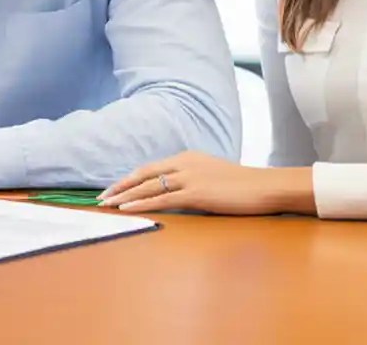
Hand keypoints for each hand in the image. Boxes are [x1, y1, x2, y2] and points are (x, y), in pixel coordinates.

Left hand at [99, 151, 314, 215]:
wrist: (265, 186)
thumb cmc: (243, 186)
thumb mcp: (212, 175)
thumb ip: (193, 179)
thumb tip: (177, 192)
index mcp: (187, 157)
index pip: (150, 168)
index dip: (130, 179)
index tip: (114, 188)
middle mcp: (184, 163)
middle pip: (143, 174)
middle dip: (119, 186)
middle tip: (101, 198)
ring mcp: (189, 177)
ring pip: (147, 186)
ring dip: (124, 196)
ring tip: (106, 204)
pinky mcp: (195, 193)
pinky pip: (161, 198)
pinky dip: (140, 203)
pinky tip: (126, 208)